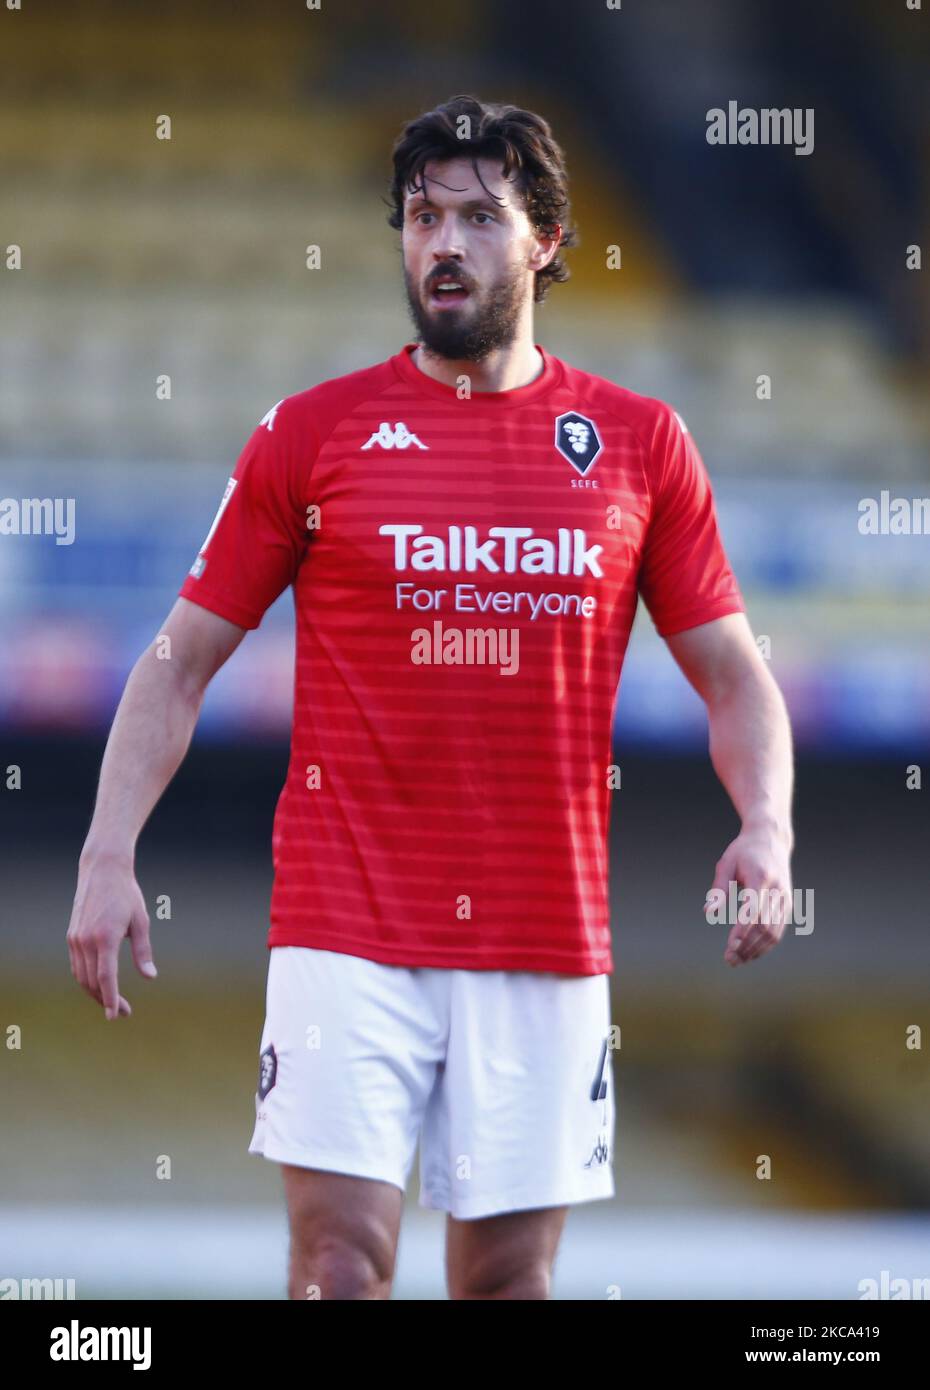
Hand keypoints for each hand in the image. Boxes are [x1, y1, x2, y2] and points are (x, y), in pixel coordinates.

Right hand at [67, 850, 156, 1018]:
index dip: (111, 999)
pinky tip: (99, 986)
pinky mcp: (72, 936)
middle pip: (93, 981)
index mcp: (105, 937)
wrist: (102, 872)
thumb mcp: (141, 921)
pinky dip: (87, 979)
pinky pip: (77, 966)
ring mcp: (76, 939)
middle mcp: (86, 940)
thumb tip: (150, 977)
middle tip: (123, 1013)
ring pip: (82, 976)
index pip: (106, 977)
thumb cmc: (127, 895)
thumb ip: (143, 951)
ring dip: (95, 993)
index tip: (116, 1015)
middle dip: (106, 1000)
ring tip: (112, 1003)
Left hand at [708, 826, 792, 966]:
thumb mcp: (726, 864)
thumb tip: (709, 913)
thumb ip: (719, 889)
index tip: (730, 947)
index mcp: (760, 877)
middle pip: (764, 925)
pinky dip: (766, 944)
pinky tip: (751, 952)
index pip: (753, 910)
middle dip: (748, 945)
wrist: (771, 839)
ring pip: (774, 931)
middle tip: (730, 959)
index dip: (743, 931)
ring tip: (738, 960)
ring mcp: (784, 898)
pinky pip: (779, 929)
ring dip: (756, 949)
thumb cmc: (743, 852)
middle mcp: (776, 889)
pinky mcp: (787, 904)